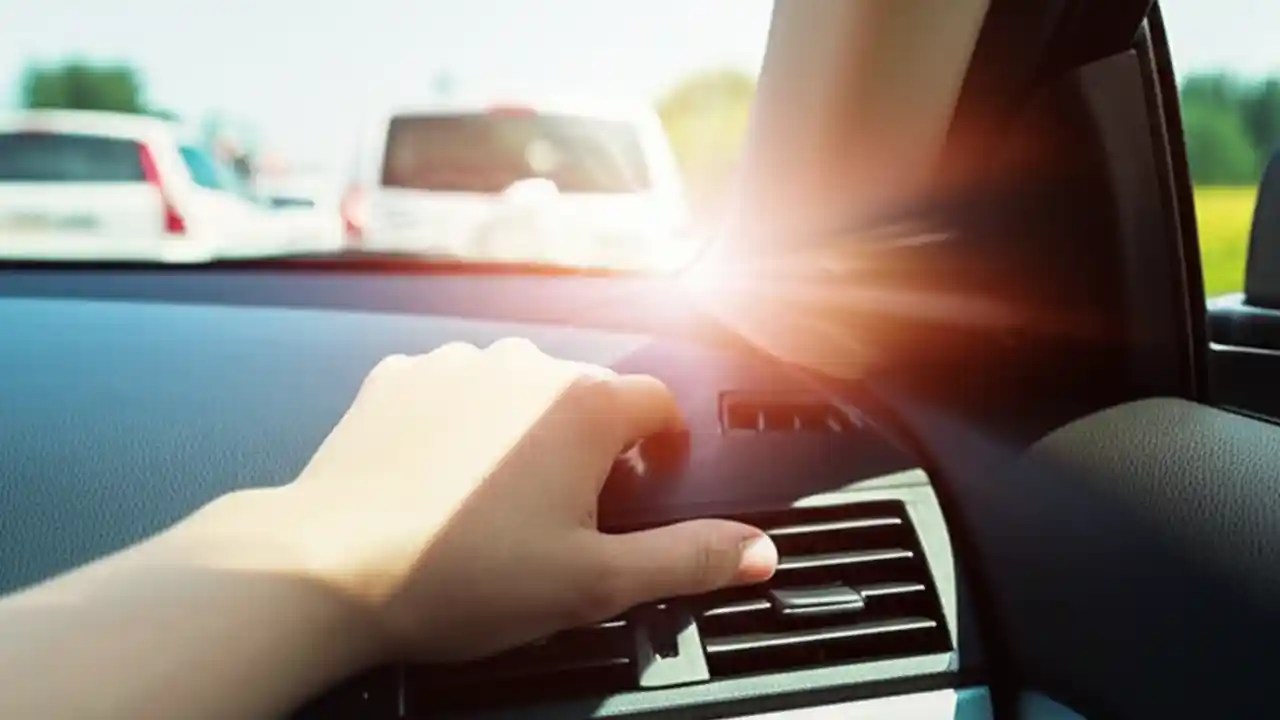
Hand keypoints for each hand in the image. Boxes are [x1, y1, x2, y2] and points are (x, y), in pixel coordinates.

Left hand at [261, 339, 776, 662]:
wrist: (325, 566)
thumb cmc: (456, 575)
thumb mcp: (592, 583)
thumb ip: (685, 559)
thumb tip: (755, 552)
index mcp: (583, 406)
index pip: (658, 403)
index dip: (661, 447)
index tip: (645, 482)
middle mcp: (524, 365)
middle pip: (586, 396)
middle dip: (587, 448)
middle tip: (561, 518)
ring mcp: (456, 363)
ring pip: (518, 390)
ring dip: (521, 432)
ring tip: (493, 504)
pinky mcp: (400, 375)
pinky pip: (453, 389)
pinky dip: (460, 423)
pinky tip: (442, 479)